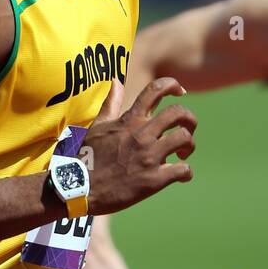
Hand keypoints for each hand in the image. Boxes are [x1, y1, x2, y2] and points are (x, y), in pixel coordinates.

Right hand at [85, 77, 195, 214]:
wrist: (78, 188)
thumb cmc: (86, 157)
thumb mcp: (98, 126)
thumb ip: (111, 103)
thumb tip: (115, 81)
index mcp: (130, 120)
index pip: (155, 90)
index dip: (172, 86)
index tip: (180, 92)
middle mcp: (141, 134)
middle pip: (179, 113)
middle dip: (189, 119)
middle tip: (187, 130)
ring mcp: (148, 156)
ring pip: (184, 139)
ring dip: (189, 146)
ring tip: (182, 154)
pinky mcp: (153, 180)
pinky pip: (183, 170)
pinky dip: (186, 173)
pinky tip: (181, 177)